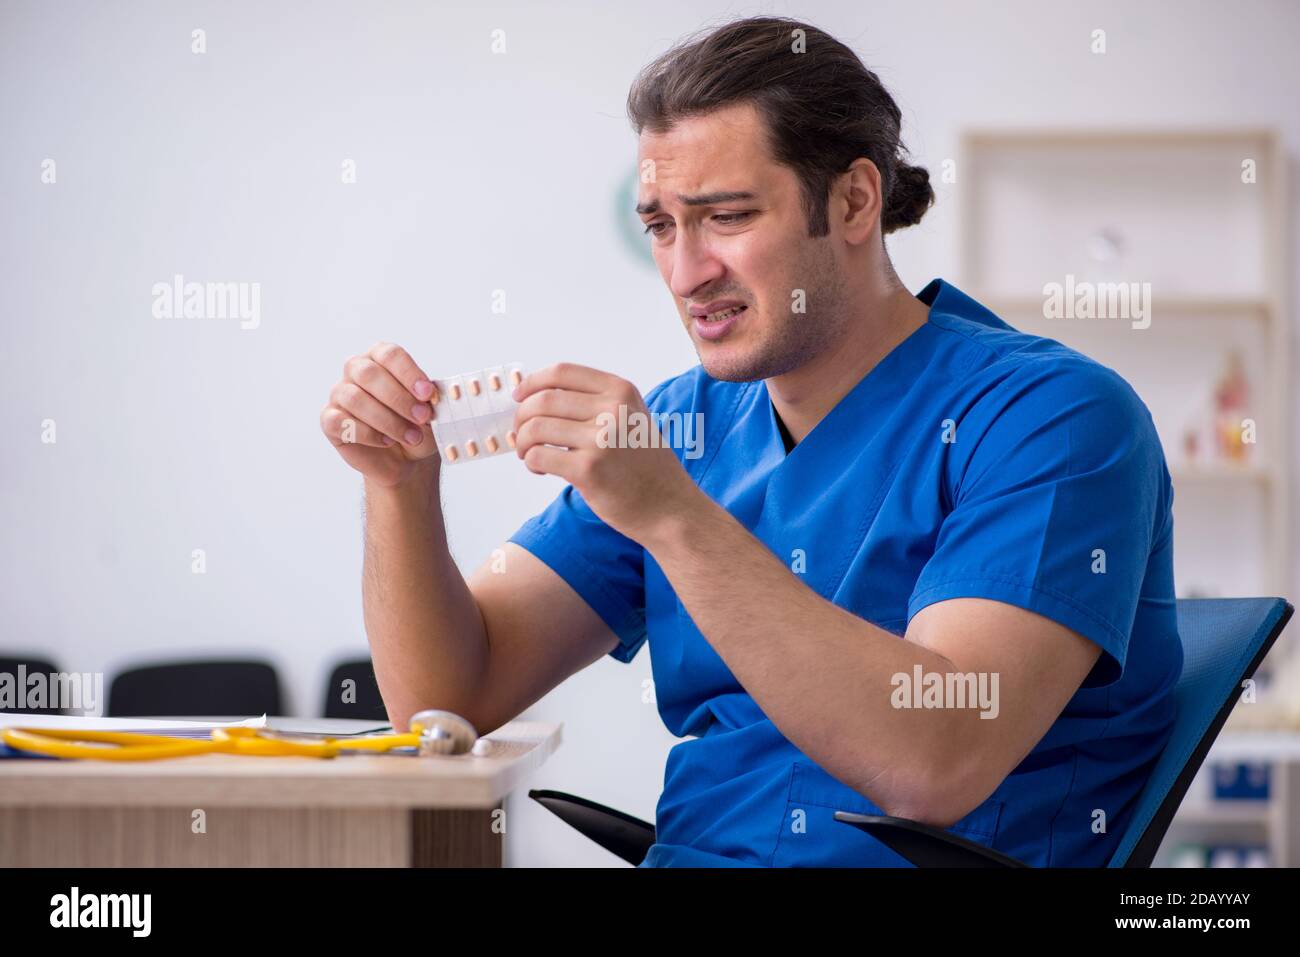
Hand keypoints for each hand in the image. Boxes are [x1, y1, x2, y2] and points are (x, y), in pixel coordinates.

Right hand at [320, 341, 440, 487]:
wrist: (406, 459)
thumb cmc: (418, 426)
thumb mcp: (430, 411)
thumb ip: (428, 399)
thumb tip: (430, 395)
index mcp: (381, 358)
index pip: (390, 354)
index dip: (409, 373)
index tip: (428, 394)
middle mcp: (356, 370)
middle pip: (369, 374)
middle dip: (399, 398)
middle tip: (423, 417)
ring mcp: (339, 394)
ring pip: (355, 398)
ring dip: (388, 420)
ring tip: (412, 437)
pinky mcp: (330, 420)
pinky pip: (340, 422)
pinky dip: (367, 434)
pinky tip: (387, 442)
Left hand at [512, 363, 697, 542]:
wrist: (669, 507)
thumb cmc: (644, 465)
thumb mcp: (632, 417)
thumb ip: (595, 401)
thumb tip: (537, 395)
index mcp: (620, 391)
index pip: (561, 372)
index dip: (532, 383)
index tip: (519, 397)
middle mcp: (613, 410)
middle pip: (543, 399)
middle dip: (522, 417)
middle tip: (522, 435)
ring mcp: (601, 440)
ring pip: (536, 428)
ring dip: (523, 442)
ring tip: (529, 455)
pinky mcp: (589, 470)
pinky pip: (539, 457)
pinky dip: (531, 463)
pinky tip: (541, 471)